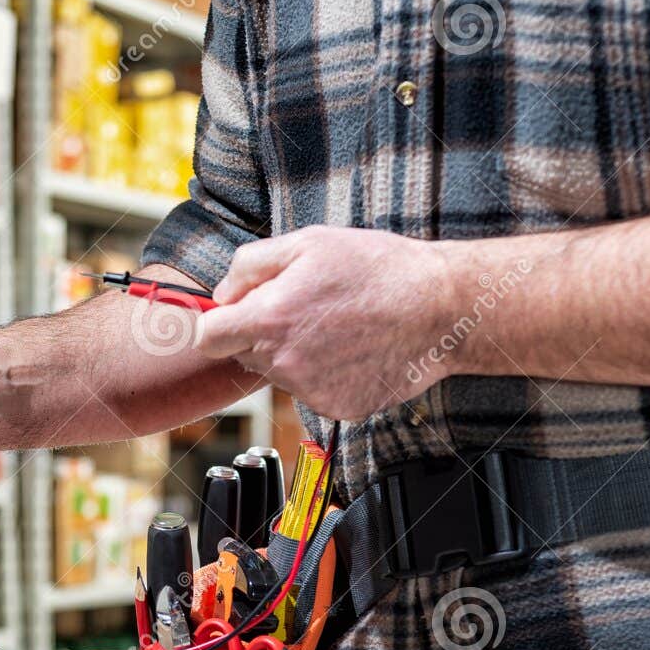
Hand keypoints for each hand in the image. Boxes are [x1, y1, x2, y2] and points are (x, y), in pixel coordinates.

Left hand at [194, 227, 458, 420]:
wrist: (441, 308)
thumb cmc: (377, 268)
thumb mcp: (308, 242)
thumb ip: (250, 265)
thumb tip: (222, 294)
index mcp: (269, 319)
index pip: (208, 338)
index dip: (219, 324)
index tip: (236, 315)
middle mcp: (283, 362)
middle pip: (245, 355)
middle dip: (262, 334)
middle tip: (306, 309)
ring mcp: (310, 390)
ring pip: (280, 373)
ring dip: (296, 353)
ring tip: (338, 326)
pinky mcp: (336, 408)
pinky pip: (313, 391)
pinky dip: (326, 374)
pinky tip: (354, 349)